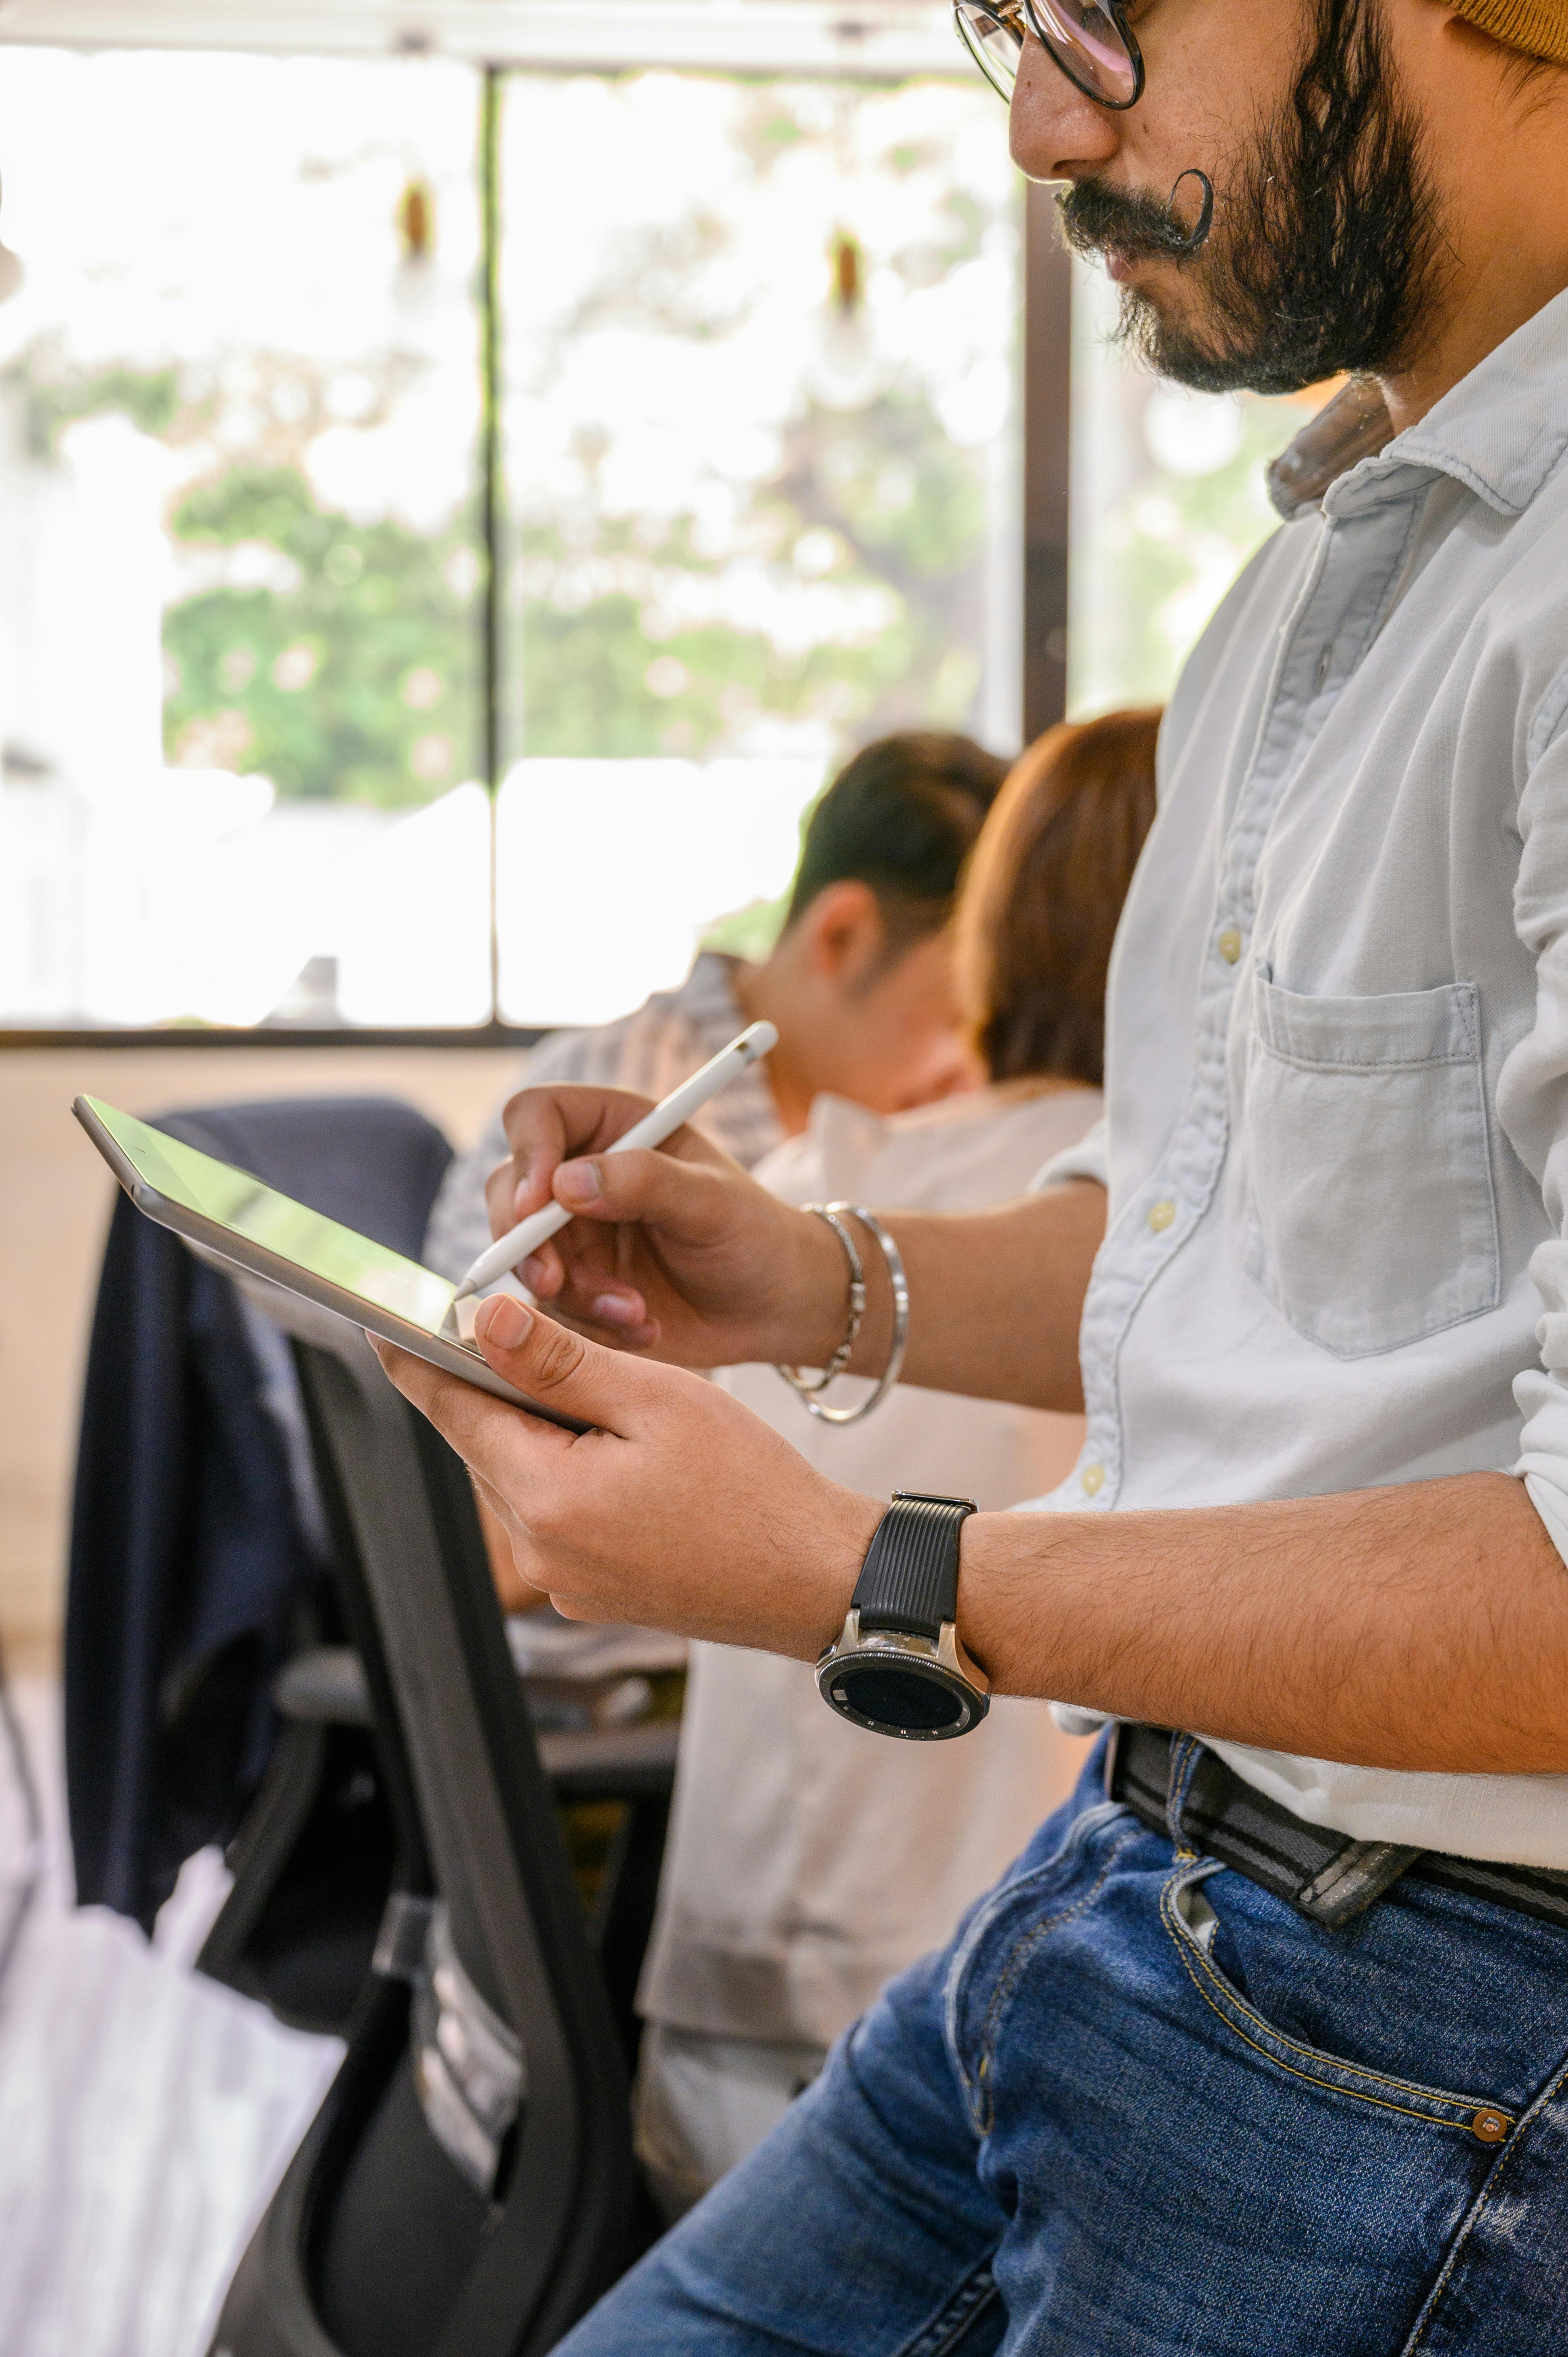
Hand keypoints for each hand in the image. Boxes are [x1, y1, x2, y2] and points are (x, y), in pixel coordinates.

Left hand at [373, 1294, 883, 1653]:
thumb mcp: (655, 1400)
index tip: (379, 1325)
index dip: (416, 1361)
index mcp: (547, 1498)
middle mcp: (539, 1550)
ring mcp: (564, 1581)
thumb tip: (483, 1320)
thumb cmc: (752, 1485)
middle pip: (484, 1446)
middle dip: (491, 1389)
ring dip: (535, 1432)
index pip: (454, 1412)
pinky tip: (617, 1453)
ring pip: (519, 1481)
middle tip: (503, 1332)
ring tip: (588, 1394)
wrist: (815, 1579)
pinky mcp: (591, 1594)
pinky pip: (553, 1519)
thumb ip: (559, 1361)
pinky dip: (566, 1475)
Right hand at [483, 1082, 848, 1368]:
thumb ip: (645, 1182)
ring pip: (524, 1258)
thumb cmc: (753, 1234)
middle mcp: (581, 1176)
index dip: (528, 1155)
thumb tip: (567, 1183)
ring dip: (572, 1294)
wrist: (772, 1307)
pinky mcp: (575, 1287)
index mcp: (613, 1128)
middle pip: (508, 1191)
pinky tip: (643, 1328)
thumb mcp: (712, 1201)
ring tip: (636, 1313)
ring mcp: (572, 1234)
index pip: (536, 1117)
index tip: (541, 1204)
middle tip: (556, 1282)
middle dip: (526, 1242)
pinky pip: (550, 1308)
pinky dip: (590, 1324)